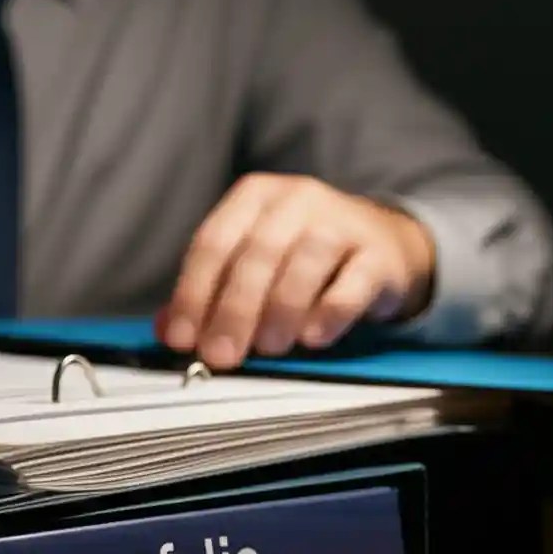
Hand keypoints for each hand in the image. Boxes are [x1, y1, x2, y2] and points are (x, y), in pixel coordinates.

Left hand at [157, 172, 434, 368]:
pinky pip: (353, 283)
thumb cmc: (301, 257)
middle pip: (256, 254)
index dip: (193, 293)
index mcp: (254, 197)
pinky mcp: (380, 253)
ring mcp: (342, 220)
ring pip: (304, 263)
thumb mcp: (252, 263)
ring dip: (280, 311)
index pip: (213, 242)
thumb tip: (168, 332)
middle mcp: (296, 200)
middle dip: (233, 311)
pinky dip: (329, 312)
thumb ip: (209, 292)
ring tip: (268, 348)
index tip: (182, 338)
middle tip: (221, 355)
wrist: (384, 244)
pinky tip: (313, 337)